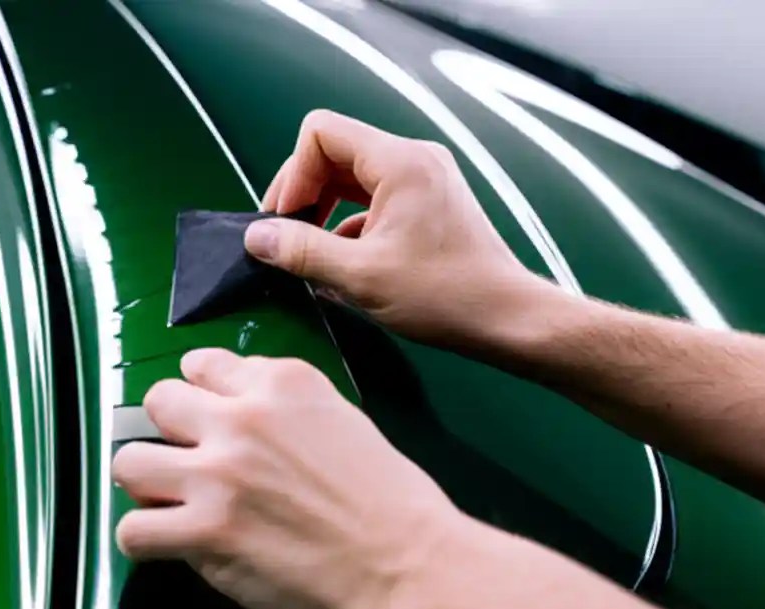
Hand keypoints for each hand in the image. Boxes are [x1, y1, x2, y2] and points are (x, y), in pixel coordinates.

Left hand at [112, 347, 463, 608]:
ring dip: (145, 486)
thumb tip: (241, 412)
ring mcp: (219, 474)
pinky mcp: (205, 532)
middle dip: (167, 434)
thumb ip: (286, 409)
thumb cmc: (393, 506)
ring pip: (128, 461)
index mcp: (283, 383)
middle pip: (158, 402)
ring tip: (168, 507)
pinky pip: (132, 530)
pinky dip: (144, 543)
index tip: (208, 425)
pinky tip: (169, 549)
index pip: (204, 365)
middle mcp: (244, 417)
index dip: (201, 398)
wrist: (410, 572)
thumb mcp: (343, 422)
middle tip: (187, 467)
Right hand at [249, 109, 547, 348]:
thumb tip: (257, 237)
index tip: (286, 221)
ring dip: (323, 212)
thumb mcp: (359, 277)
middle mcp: (414, 158)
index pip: (321, 133)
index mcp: (399, 162)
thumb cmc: (445, 296)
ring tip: (312, 255)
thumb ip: (301, 251)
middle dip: (303, 193)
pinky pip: (373, 198)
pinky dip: (349, 224)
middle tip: (287, 239)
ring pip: (351, 178)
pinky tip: (343, 265)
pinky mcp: (429, 203)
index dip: (293, 174)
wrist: (508, 319)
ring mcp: (425, 179)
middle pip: (333, 152)